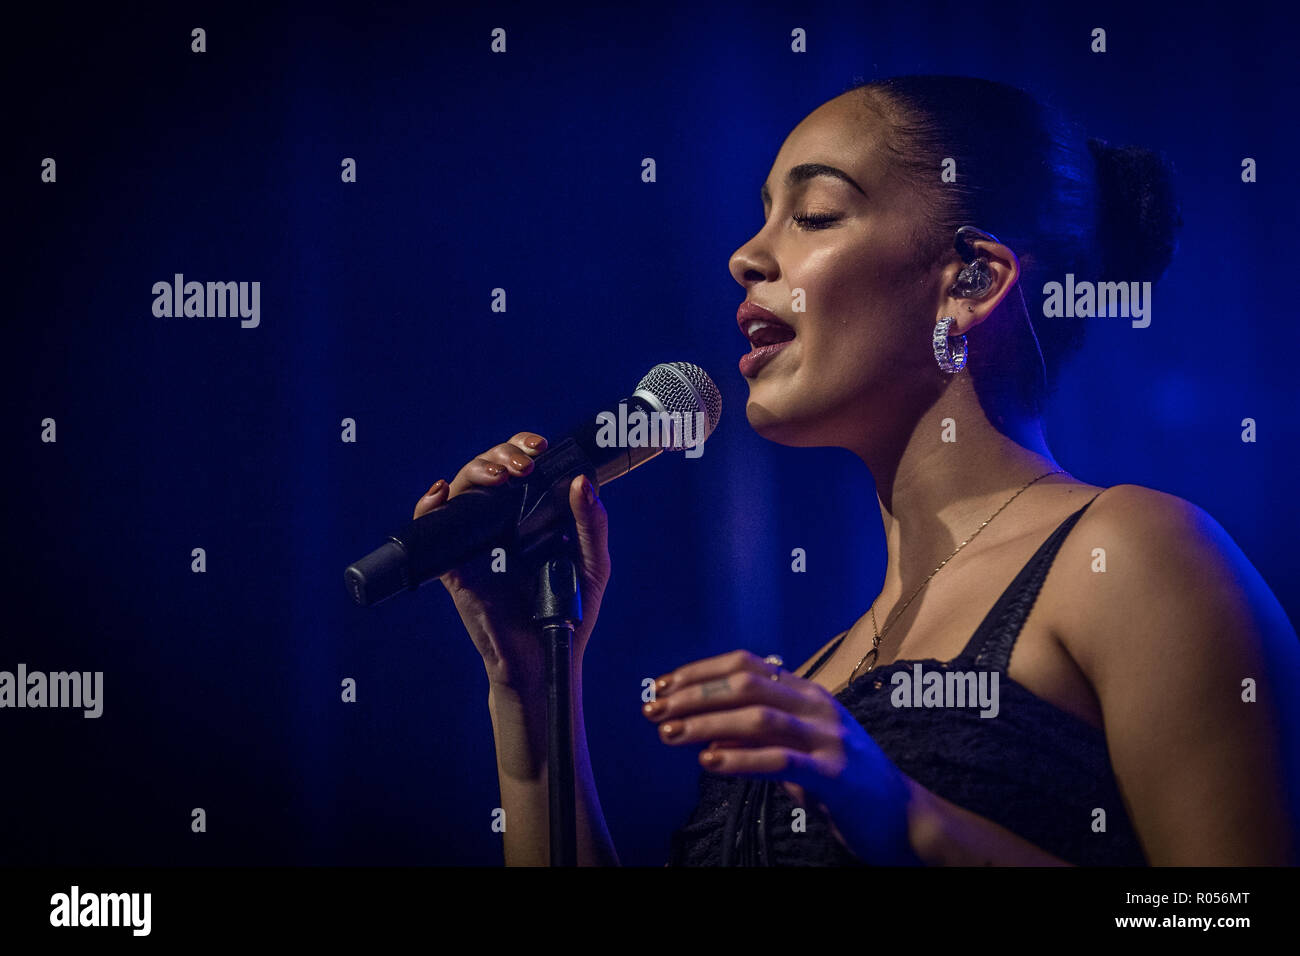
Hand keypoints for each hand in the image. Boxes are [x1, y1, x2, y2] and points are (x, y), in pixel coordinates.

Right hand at [414, 432, 610, 689]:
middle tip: (522, 466)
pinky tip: (441, 494)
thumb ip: (592, 524)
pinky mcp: (456, 566)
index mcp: (531, 516)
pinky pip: (432, 532)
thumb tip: (582, 482)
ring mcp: (476, 543)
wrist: (544, 657)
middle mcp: (501, 523)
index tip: (538, 446)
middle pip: (487, 471)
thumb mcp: (592, 563)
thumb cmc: (570, 612)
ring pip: (461, 491)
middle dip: (500, 454)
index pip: (517, 467)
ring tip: (499, 475)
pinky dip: (429, 508)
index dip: (520, 447)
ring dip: (474, 471)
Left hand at [643, 649, 920, 864]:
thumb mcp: (798, 747)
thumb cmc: (842, 780)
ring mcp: (828, 738)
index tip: (661, 685)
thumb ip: (759, 735)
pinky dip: (740, 760)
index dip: (699, 671)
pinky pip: (780, 761)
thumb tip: (706, 730)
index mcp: (806, 691)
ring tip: (670, 734)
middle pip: (745, 685)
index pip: (745, 664)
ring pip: (758, 718)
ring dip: (707, 724)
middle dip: (693, 695)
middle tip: (654, 710)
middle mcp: (817, 705)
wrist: (901, 816)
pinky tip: (709, 761)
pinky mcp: (834, 775)